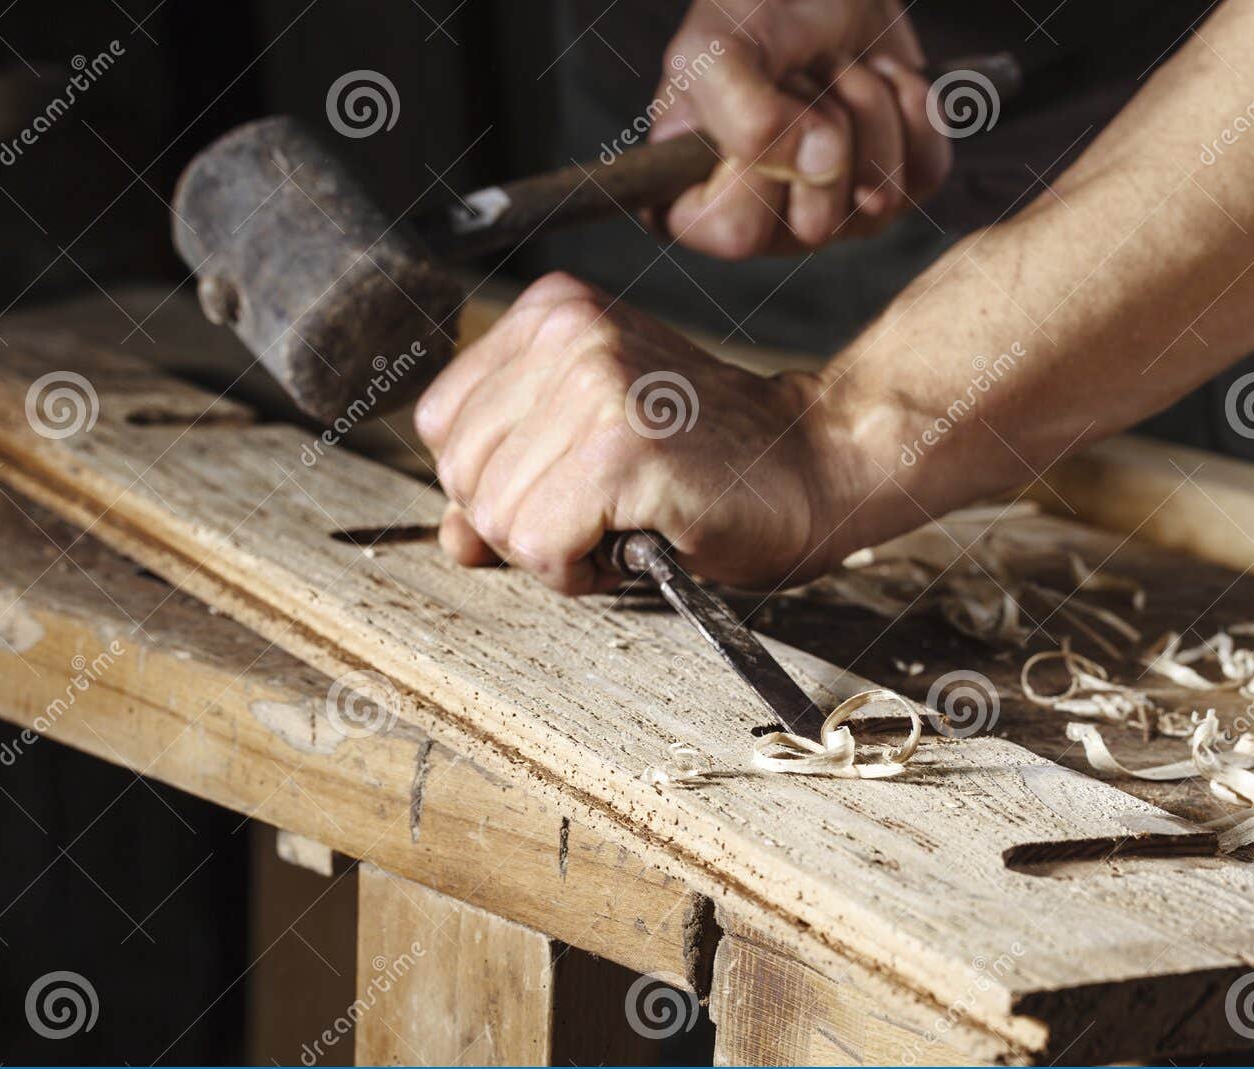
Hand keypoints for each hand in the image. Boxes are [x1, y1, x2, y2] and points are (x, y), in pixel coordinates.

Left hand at [415, 273, 865, 594]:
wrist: (812, 465)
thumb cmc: (707, 461)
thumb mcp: (587, 452)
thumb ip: (507, 481)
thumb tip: (451, 537)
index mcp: (549, 312)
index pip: (441, 422)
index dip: (493, 479)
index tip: (565, 483)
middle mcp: (565, 333)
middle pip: (459, 472)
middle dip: (517, 520)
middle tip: (599, 511)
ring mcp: (593, 385)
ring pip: (493, 516)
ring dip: (553, 549)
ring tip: (621, 522)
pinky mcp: (620, 450)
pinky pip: (539, 546)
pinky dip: (578, 571)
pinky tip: (633, 540)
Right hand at [650, 0, 950, 255]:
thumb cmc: (749, 17)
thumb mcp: (715, 52)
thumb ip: (743, 115)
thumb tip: (818, 163)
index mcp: (697, 207)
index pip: (737, 231)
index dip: (761, 162)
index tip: (763, 96)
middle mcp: (764, 228)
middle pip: (816, 221)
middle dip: (822, 124)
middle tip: (801, 76)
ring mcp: (833, 217)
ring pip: (879, 195)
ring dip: (865, 105)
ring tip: (833, 69)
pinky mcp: (894, 187)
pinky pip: (925, 172)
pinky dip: (910, 106)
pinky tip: (877, 77)